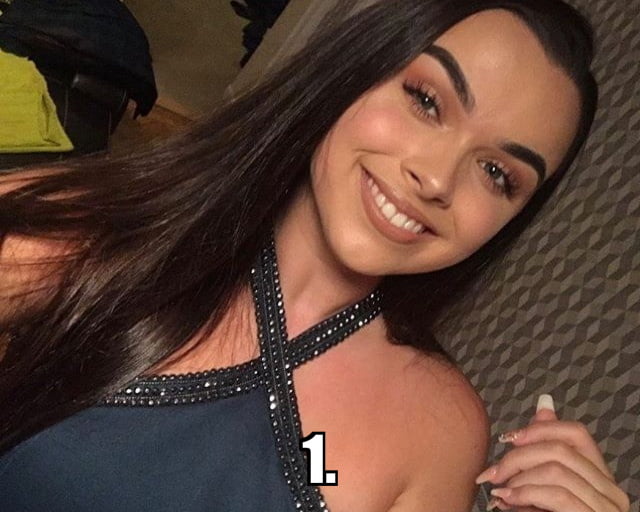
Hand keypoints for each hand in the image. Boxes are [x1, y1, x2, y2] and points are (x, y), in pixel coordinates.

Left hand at [475, 394, 630, 511]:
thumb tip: (544, 404)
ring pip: (557, 469)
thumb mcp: (541, 485)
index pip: (577, 433)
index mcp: (599, 478)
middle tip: (492, 473)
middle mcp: (610, 492)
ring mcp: (606, 510)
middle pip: (560, 449)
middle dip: (517, 457)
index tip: (509, 439)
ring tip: (498, 491)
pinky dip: (525, 494)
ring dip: (518, 478)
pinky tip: (508, 500)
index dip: (540, 429)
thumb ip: (544, 449)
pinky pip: (558, 495)